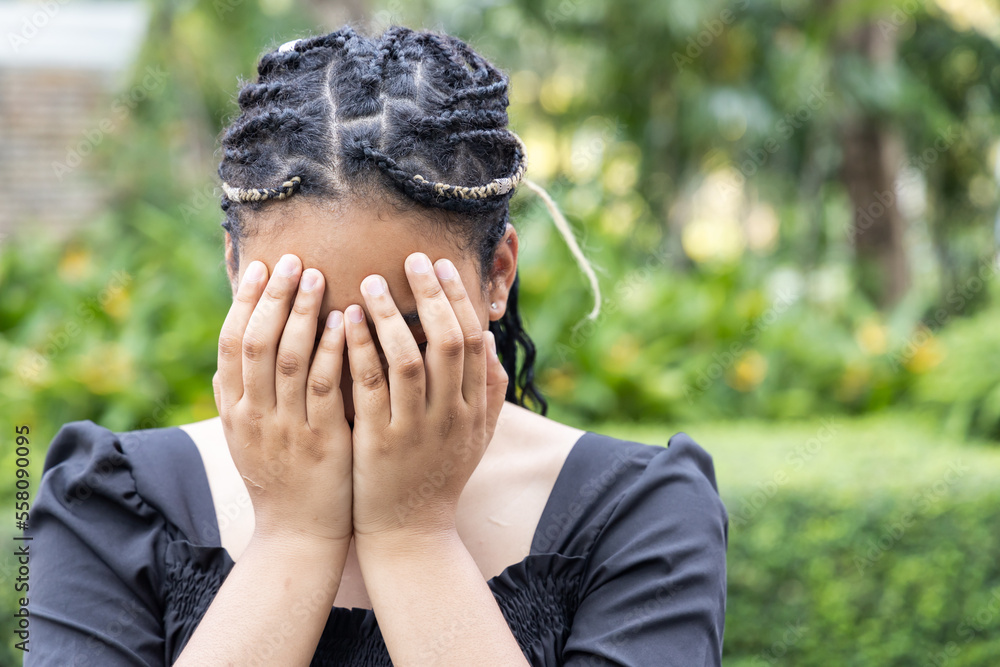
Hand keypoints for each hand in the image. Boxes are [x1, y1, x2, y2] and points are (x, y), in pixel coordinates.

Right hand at [213, 254, 353, 546]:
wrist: (298, 535)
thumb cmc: (280, 477)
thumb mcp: (248, 435)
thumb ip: (242, 393)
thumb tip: (235, 349)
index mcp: (234, 410)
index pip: (231, 344)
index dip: (245, 302)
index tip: (260, 266)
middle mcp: (253, 416)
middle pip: (257, 343)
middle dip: (273, 297)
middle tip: (292, 259)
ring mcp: (286, 429)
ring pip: (289, 360)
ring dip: (302, 315)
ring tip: (317, 277)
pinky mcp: (320, 442)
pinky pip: (325, 389)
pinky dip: (332, 352)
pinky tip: (344, 322)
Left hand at [344, 252, 507, 541]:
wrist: (410, 533)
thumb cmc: (438, 476)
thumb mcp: (475, 437)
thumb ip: (487, 392)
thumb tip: (489, 343)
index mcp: (474, 408)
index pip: (474, 340)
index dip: (457, 299)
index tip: (440, 265)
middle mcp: (452, 415)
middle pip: (448, 340)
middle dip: (430, 293)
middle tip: (411, 258)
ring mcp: (416, 429)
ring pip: (408, 357)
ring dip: (390, 314)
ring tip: (371, 280)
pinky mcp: (380, 442)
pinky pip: (370, 386)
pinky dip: (360, 348)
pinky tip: (344, 320)